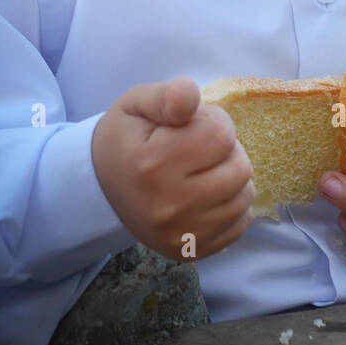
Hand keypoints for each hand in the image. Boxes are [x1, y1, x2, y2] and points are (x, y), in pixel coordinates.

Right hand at [91, 76, 254, 259]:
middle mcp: (168, 205)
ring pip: (245, 197)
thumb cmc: (127, 139)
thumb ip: (169, 95)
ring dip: (231, 178)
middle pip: (240, 168)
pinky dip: (232, 206)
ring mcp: (180, 234)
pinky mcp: (190, 250)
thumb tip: (190, 94)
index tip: (191, 126)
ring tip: (203, 171)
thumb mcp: (138, 104)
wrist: (101, 189)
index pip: (221, 134)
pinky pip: (240, 224)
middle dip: (226, 151)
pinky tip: (208, 195)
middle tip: (198, 150)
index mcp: (153, 163)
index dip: (212, 121)